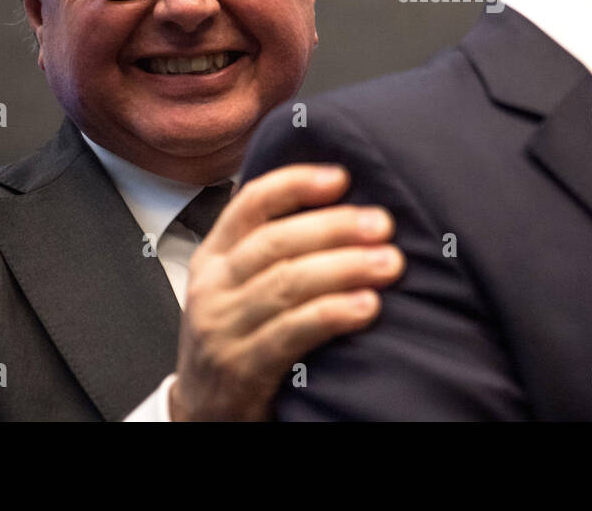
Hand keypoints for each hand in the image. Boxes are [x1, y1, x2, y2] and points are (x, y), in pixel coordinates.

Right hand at [170, 164, 404, 420]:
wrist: (202, 413)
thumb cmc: (236, 338)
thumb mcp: (238, 287)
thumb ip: (274, 250)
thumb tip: (341, 203)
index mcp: (214, 256)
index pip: (251, 204)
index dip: (296, 184)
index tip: (342, 177)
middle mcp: (213, 287)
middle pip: (276, 242)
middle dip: (335, 227)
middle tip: (382, 224)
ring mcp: (223, 328)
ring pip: (287, 284)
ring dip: (345, 268)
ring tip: (389, 262)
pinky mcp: (241, 368)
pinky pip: (291, 333)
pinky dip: (332, 314)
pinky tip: (367, 306)